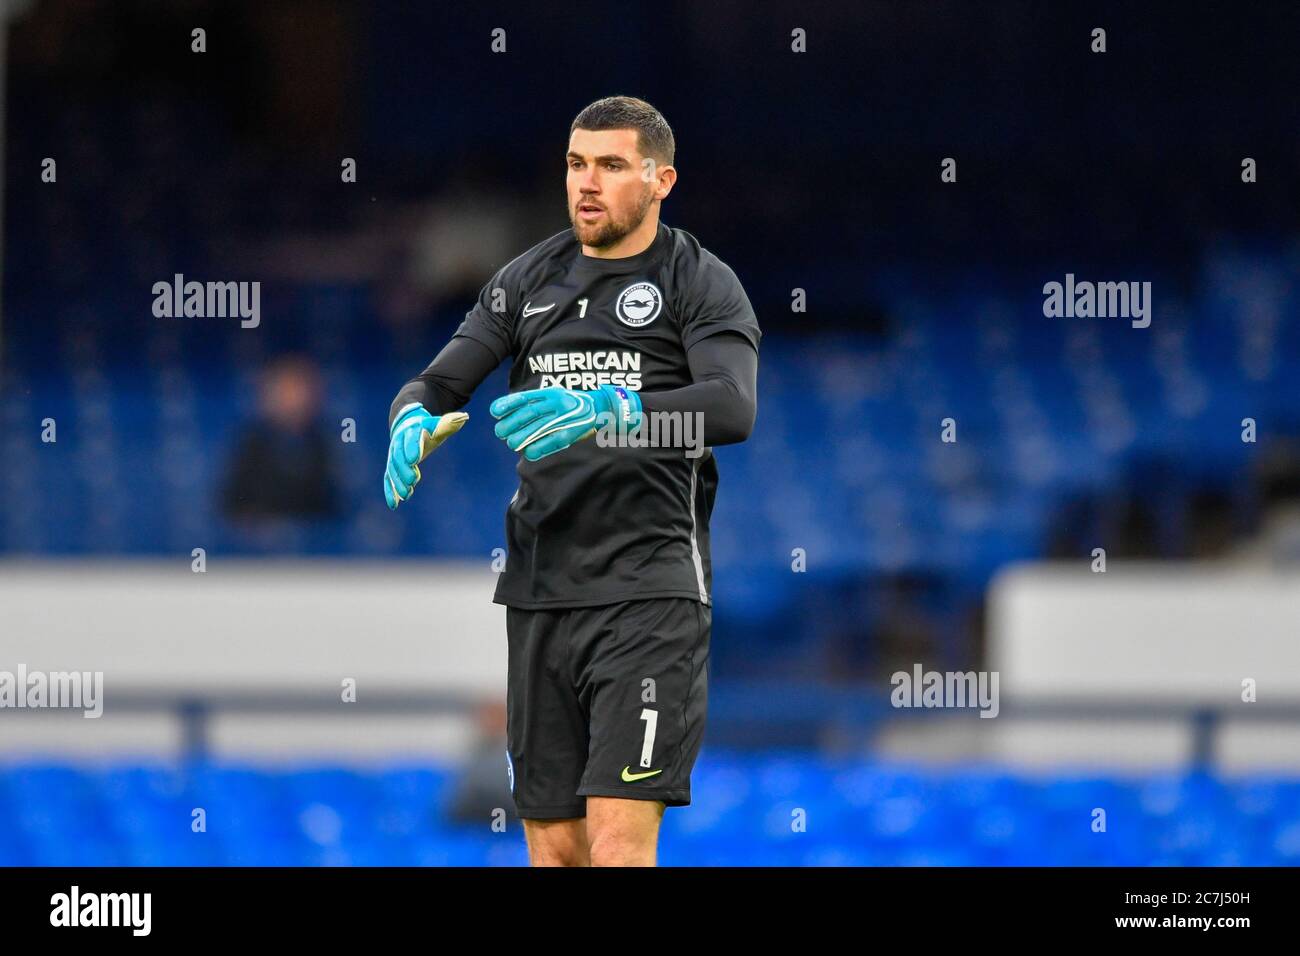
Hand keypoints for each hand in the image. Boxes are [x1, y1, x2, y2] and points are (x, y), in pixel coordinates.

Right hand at [384, 403, 467, 508]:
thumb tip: (464, 418)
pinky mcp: (391, 467)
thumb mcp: (437, 424)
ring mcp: (393, 456)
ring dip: (398, 483)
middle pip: (399, 457)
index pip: (411, 440)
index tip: (415, 459)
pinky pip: (388, 479)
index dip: (412, 449)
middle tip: (412, 480)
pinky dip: (390, 491)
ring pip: (393, 470)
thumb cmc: (426, 427)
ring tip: (406, 495)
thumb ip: (449, 423)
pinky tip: (394, 504)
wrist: (406, 424)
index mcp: (411, 431)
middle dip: (404, 469)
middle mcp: (399, 444)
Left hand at [489, 385, 640, 460]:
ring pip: (539, 428)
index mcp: (551, 393)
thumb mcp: (553, 396)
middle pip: (530, 413)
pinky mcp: (572, 433)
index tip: (494, 412)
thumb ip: (534, 402)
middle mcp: (558, 403)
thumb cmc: (571, 405)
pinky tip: (528, 453)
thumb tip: (506, 412)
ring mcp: (566, 418)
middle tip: (500, 432)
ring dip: (522, 437)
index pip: (526, 397)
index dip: (508, 404)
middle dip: (511, 423)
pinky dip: (539, 448)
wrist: (601, 408)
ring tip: (511, 444)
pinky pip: (552, 442)